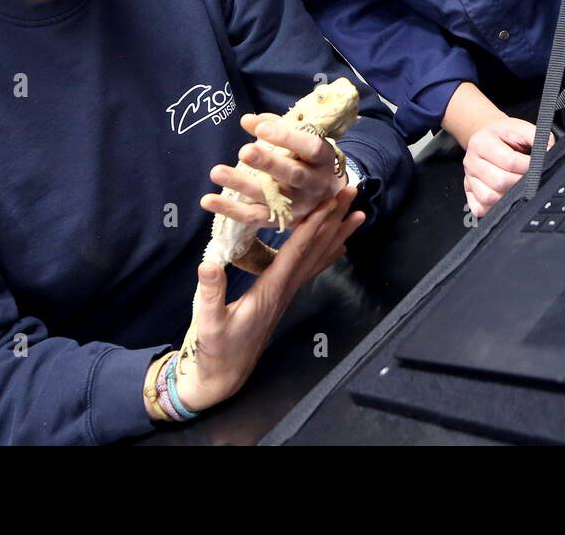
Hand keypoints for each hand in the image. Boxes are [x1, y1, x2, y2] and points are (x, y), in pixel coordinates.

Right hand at [173, 185, 363, 411]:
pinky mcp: (283, 295)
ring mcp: (287, 292)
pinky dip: (326, 252)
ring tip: (356, 213)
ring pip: (318, 257)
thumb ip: (210, 294)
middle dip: (335, 219)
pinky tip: (339, 246)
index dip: (314, 225)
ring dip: (337, 233)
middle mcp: (286, 287)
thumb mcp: (208, 322)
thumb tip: (209, 263)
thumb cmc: (217, 347)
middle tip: (353, 192)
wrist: (226, 372)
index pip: (297, 251)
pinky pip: (310, 268)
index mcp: (271, 289)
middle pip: (316, 248)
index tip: (328, 202)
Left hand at [203, 112, 345, 228]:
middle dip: (268, 163)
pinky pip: (254, 217)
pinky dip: (230, 210)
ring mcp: (299, 205)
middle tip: (244, 151)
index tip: (262, 129)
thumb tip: (246, 121)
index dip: (287, 138)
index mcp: (323, 159)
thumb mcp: (302, 139)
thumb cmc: (308, 159)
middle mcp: (314, 183)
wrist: (326, 196)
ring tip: (216, 172)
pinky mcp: (280, 221)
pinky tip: (207, 200)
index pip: (310, 147)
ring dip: (242, 185)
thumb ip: (276, 127)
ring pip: (270, 196)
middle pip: (293, 174)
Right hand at [463, 115, 554, 217]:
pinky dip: (494, 208)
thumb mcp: (521, 128)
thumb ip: (538, 137)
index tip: (539, 166)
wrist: (486, 135)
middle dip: (521, 183)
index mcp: (482, 142)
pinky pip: (480, 208)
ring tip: (519, 188)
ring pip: (490, 197)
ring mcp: (468, 178)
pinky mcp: (468, 192)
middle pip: (500, 182)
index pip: (510, 161)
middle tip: (531, 179)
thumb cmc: (505, 135)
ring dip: (509, 197)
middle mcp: (471, 161)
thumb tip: (550, 153)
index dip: (529, 166)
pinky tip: (504, 198)